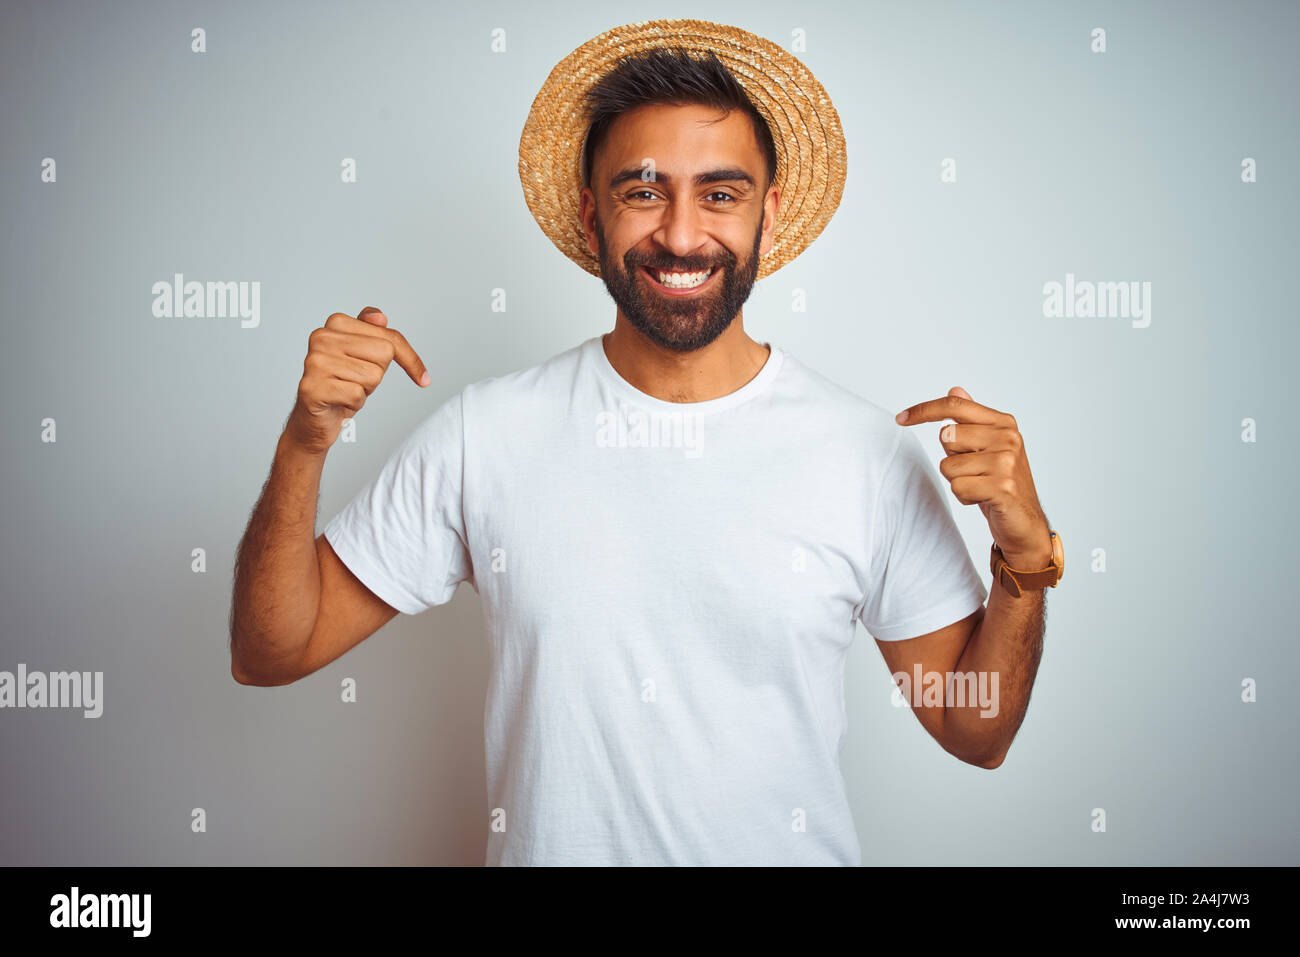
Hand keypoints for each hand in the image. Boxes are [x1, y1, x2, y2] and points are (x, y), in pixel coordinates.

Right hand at [285, 306, 429, 454]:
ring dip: (364, 390)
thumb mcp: (365, 355)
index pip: (390, 338)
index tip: (422, 378)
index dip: (409, 360)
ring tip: (345, 389)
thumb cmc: (343, 383)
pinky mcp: (312, 387)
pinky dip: (354, 403)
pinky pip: (356, 394)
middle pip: (383, 355)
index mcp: (336, 323)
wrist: (316, 417)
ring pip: (371, 376)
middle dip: (377, 375)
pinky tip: (339, 401)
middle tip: (356, 380)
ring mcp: (314, 361)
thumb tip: (380, 317)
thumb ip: (372, 331)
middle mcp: (321, 337)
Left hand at [895, 386, 1050, 568]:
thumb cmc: (1001, 483)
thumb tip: (955, 389)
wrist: (1024, 523)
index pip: (955, 405)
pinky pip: (958, 487)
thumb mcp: (986, 447)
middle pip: (947, 437)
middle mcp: (1008, 438)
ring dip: (958, 481)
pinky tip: (983, 499)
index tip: (901, 418)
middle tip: (974, 472)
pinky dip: (964, 497)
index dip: (924, 410)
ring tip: (980, 486)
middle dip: (951, 458)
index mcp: (1003, 423)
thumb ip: (971, 420)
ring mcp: (1007, 462)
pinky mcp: (1002, 487)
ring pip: (949, 466)